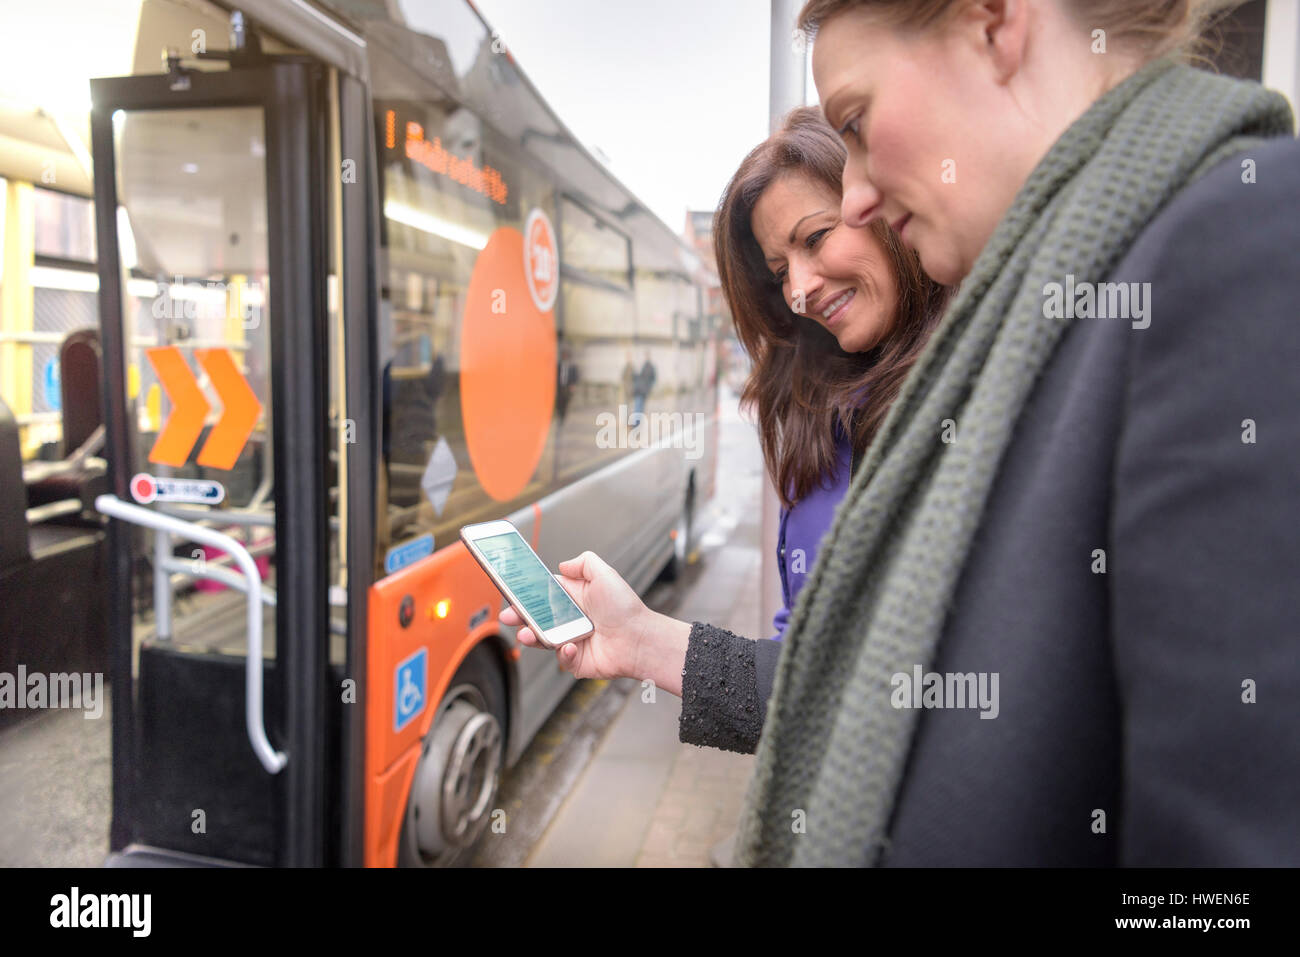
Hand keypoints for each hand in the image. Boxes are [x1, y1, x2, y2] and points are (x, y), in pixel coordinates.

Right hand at [500, 550, 658, 680]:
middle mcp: (569, 620)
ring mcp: (571, 641)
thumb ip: (584, 563)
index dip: (525, 594)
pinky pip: (561, 658)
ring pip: (542, 640)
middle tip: (509, 615)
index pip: (541, 595)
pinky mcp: (576, 661)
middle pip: (535, 618)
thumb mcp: (605, 574)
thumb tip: (562, 565)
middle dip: (518, 616)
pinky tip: (571, 646)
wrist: (640, 640)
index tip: (511, 592)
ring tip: (527, 633)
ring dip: (531, 636)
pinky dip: (562, 653)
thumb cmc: (625, 608)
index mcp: (572, 599)